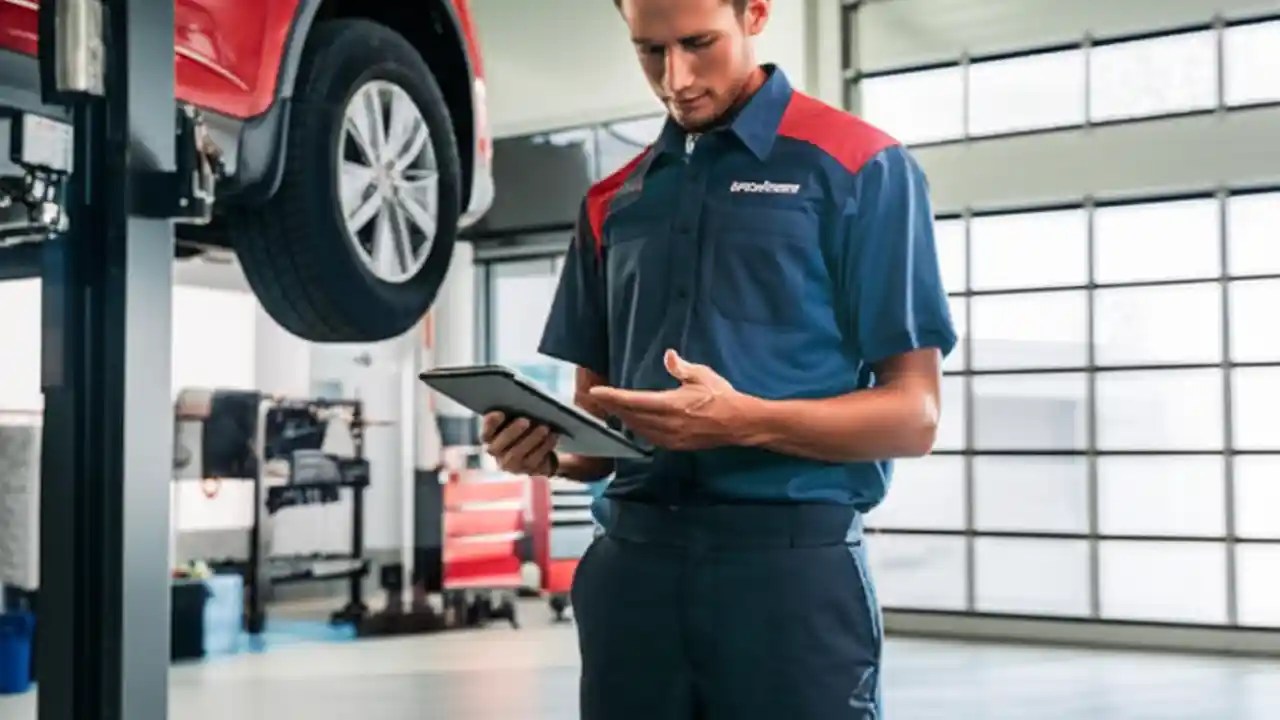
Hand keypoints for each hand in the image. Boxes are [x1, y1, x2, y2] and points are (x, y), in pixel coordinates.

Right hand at [481, 412, 558, 475]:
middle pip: (497, 446)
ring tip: (544, 428)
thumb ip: (515, 407)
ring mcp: (510, 464)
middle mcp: (496, 452)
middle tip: (525, 420)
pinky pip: (534, 461)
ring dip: (531, 440)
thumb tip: (525, 392)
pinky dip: (544, 447)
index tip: (500, 413)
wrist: (540, 444)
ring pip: (516, 454)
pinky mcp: (527, 470)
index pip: (485, 432)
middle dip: (511, 432)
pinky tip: (552, 437)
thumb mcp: (518, 414)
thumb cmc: (525, 424)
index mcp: (490, 436)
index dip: (490, 424)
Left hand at [588, 349, 744, 450]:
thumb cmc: (722, 396)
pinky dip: (639, 429)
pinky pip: (650, 438)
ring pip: (639, 429)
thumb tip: (668, 355)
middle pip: (631, 416)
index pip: (633, 401)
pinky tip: (635, 423)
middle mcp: (668, 424)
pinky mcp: (677, 446)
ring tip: (614, 409)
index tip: (596, 392)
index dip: (613, 397)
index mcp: (671, 405)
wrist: (739, 423)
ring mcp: (671, 438)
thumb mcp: (702, 376)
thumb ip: (681, 367)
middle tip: (600, 399)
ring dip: (625, 419)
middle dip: (614, 407)